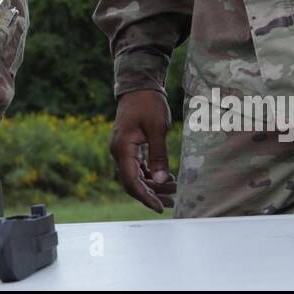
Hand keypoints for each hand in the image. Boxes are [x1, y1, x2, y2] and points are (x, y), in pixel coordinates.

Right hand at [110, 89, 175, 212]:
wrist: (139, 85)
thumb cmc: (148, 103)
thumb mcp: (157, 129)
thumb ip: (159, 156)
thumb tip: (161, 181)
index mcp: (123, 148)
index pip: (131, 181)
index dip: (145, 197)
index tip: (161, 208)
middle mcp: (119, 152)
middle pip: (132, 182)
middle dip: (151, 194)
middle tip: (172, 202)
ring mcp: (123, 150)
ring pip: (136, 176)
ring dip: (153, 186)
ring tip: (174, 190)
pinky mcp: (129, 147)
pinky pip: (138, 167)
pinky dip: (151, 175)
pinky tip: (167, 178)